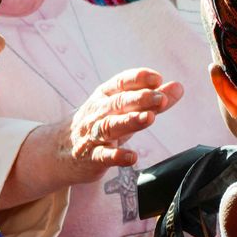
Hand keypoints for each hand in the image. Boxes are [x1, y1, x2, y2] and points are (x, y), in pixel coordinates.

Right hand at [58, 68, 183, 184]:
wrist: (59, 151)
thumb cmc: (97, 125)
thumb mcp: (122, 110)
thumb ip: (150, 100)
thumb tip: (177, 87)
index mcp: (104, 97)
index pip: (120, 83)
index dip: (138, 79)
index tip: (157, 78)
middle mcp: (97, 112)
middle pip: (117, 102)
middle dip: (140, 98)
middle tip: (161, 98)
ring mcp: (92, 135)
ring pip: (110, 126)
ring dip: (130, 121)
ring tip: (149, 118)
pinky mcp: (90, 158)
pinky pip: (102, 156)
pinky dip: (117, 156)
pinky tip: (131, 157)